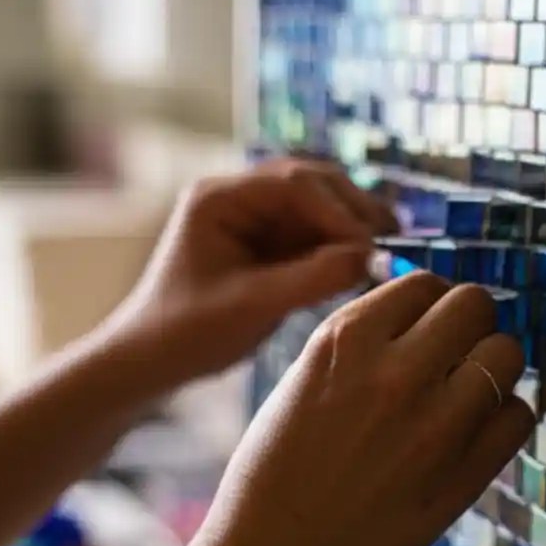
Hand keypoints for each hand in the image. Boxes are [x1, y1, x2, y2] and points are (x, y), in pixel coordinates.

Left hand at [104, 159, 397, 390]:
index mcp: (219, 198)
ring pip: (316, 206)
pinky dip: (340, 245)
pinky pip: (311, 233)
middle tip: (396, 235)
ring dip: (351, 225)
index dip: (339, 212)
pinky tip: (365, 263)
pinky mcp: (264, 245)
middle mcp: (237, 198)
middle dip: (353, 208)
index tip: (371, 247)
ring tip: (389, 248)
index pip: (294, 185)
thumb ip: (312, 278)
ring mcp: (251, 219)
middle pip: (310, 184)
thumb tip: (371, 257)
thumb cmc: (186, 333)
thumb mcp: (252, 306)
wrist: (149, 362)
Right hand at [209, 272, 536, 545]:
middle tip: (457, 352)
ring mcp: (436, 422)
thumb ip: (364, 341)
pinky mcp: (465, 473)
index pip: (424, 284)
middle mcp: (395, 371)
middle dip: (471, 323)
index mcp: (345, 339)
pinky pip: (519, 415)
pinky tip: (476, 432)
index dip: (429, 304)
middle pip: (476, 305)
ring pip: (507, 354)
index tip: (425, 327)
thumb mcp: (304, 377)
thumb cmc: (280, 468)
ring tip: (468, 392)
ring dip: (493, 368)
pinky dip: (505, 418)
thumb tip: (424, 313)